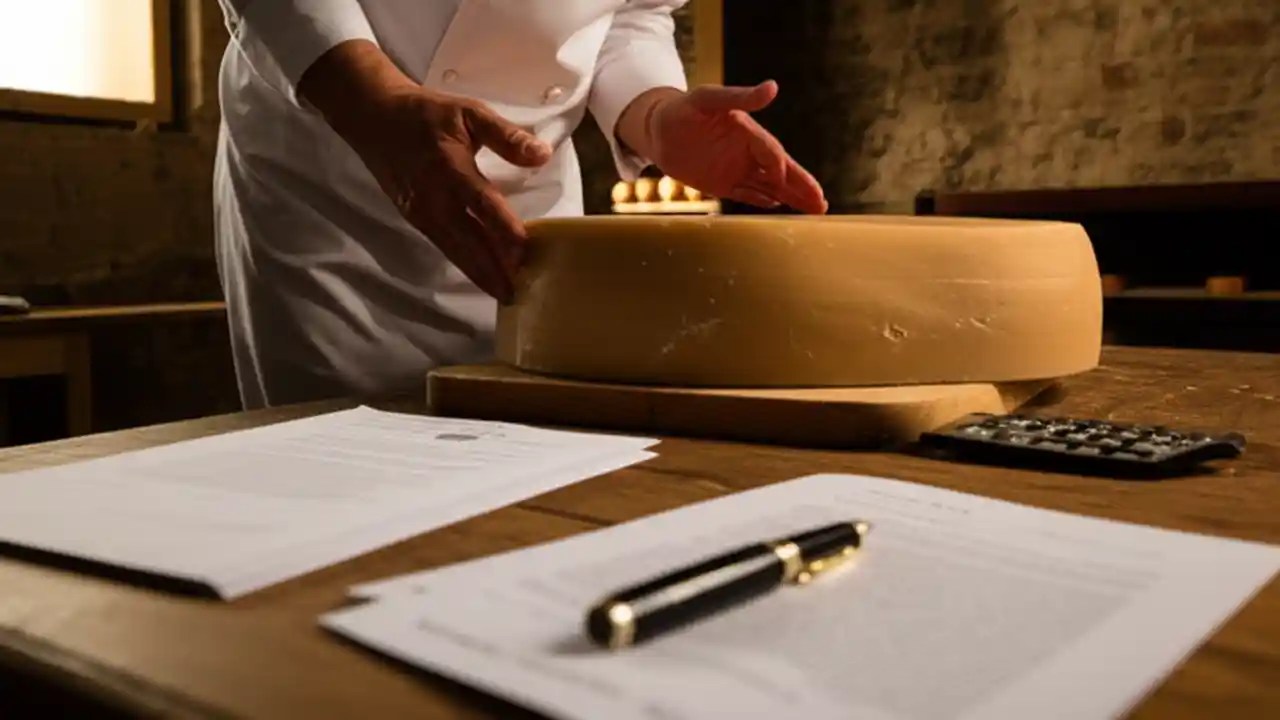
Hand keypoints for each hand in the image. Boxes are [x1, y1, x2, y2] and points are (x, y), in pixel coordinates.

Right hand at [299, 41, 551, 302]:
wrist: (374, 117)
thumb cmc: (427, 114)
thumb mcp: (470, 112)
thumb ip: (506, 136)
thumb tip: (542, 154)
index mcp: (451, 169)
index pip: (484, 204)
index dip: (504, 229)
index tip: (527, 251)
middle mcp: (435, 198)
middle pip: (470, 240)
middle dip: (495, 268)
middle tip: (521, 292)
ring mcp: (422, 212)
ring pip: (456, 250)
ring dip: (481, 274)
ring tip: (506, 294)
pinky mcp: (415, 219)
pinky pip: (445, 247)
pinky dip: (465, 264)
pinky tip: (483, 276)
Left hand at [619, 81, 826, 213]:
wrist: (658, 128)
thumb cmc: (683, 109)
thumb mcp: (708, 99)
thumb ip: (739, 96)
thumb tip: (773, 87)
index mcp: (748, 132)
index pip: (770, 152)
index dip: (777, 165)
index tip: (780, 178)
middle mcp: (747, 152)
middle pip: (781, 172)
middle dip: (801, 186)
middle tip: (822, 202)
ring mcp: (737, 168)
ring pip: (770, 186)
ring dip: (791, 197)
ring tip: (814, 209)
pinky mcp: (724, 183)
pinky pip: (748, 194)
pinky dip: (763, 201)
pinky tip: (779, 206)